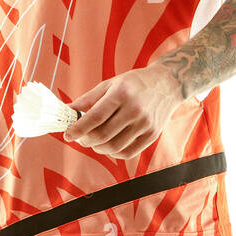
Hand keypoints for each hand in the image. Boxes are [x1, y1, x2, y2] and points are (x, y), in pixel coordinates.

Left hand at [64, 64, 184, 159]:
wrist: (168, 84)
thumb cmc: (134, 83)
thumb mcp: (110, 84)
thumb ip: (88, 99)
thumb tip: (67, 111)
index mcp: (122, 94)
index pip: (95, 117)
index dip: (78, 129)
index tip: (67, 134)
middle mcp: (134, 110)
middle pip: (102, 135)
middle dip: (85, 140)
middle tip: (79, 138)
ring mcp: (145, 124)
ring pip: (113, 147)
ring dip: (97, 148)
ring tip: (93, 140)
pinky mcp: (152, 135)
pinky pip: (127, 152)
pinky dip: (113, 152)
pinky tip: (108, 144)